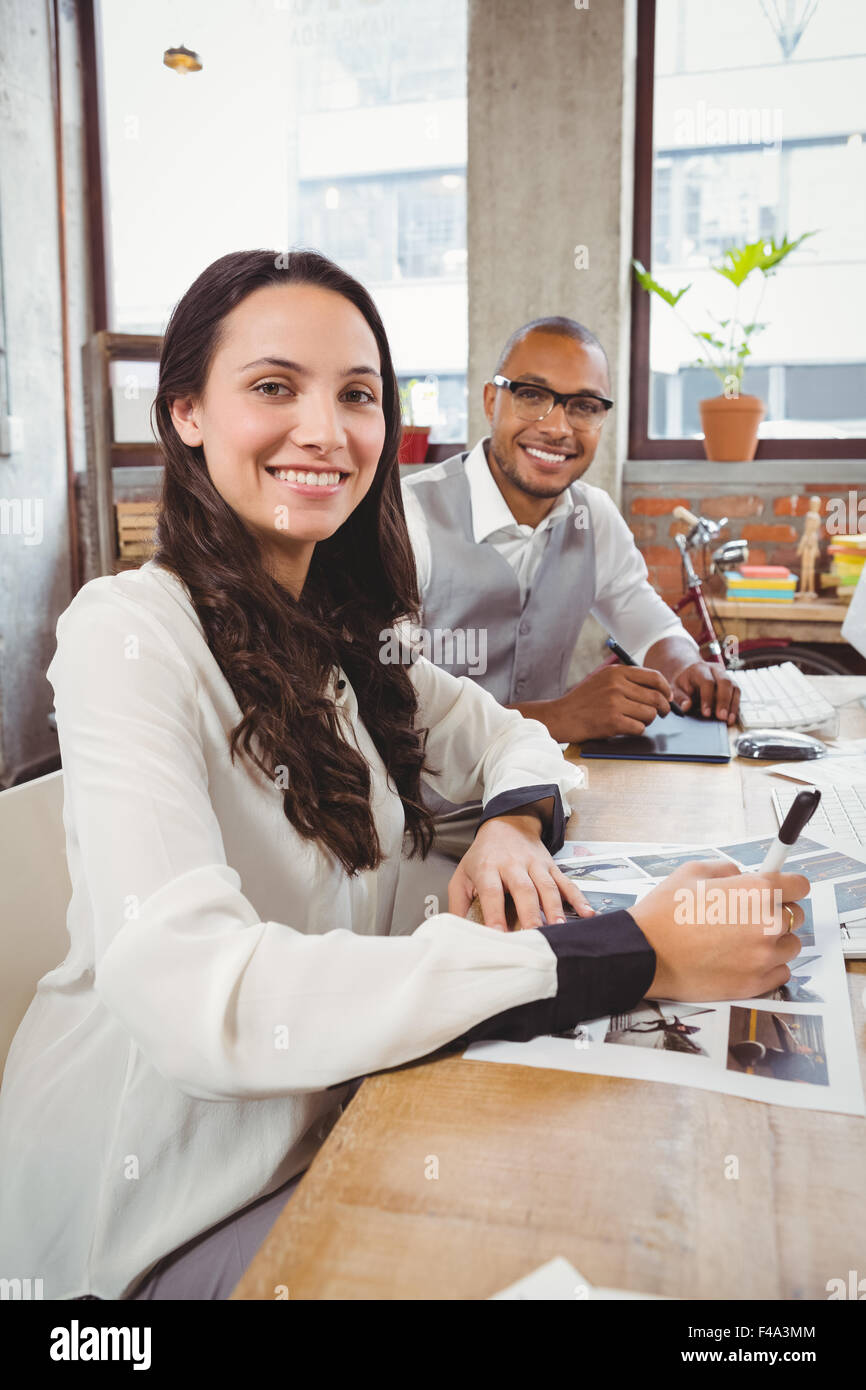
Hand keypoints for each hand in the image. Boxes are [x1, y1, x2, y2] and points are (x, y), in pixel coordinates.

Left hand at [448, 812, 595, 931]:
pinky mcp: (551, 866)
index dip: (495, 913)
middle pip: (524, 890)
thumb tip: (455, 932)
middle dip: (530, 914)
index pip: (492, 892)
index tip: (499, 935)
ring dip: (555, 909)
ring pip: (547, 887)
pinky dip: (578, 898)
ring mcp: (535, 865)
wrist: (507, 823)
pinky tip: (587, 913)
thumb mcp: (462, 875)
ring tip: (559, 929)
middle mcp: (513, 865)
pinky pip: (566, 883)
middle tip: (534, 936)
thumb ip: (458, 904)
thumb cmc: (482, 856)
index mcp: (488, 868)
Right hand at [551, 665, 673, 741]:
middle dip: (663, 708)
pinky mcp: (612, 721)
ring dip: (647, 721)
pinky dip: (636, 730)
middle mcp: (616, 684)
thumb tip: (660, 691)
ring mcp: (614, 703)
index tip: (667, 697)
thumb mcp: (603, 680)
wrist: (561, 716)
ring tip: (635, 721)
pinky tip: (625, 728)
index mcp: (616, 672)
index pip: (654, 677)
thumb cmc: (584, 701)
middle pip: (656, 697)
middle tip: (661, 714)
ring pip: (649, 714)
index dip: (666, 689)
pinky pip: (639, 728)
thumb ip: (627, 681)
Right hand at [628, 859, 808, 1000]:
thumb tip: (742, 875)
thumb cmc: (664, 913)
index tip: (782, 889)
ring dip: (774, 941)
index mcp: (757, 892)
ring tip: (744, 939)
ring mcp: (763, 957)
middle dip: (777, 912)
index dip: (788, 885)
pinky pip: (781, 972)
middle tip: (750, 915)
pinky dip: (768, 966)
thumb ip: (727, 869)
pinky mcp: (755, 983)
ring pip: (790, 946)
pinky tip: (744, 958)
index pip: (800, 885)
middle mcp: (767, 924)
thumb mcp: (692, 871)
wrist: (645, 953)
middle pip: (796, 916)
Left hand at [670, 661, 740, 723]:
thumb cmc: (682, 682)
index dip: (708, 698)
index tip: (706, 713)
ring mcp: (725, 675)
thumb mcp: (675, 688)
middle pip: (725, 682)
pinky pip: (736, 693)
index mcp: (699, 669)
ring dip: (732, 705)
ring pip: (734, 687)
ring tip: (728, 720)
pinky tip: (731, 717)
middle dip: (724, 701)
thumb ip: (680, 697)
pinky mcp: (731, 683)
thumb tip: (686, 706)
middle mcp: (715, 670)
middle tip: (721, 717)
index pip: (707, 682)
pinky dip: (735, 706)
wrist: (689, 671)